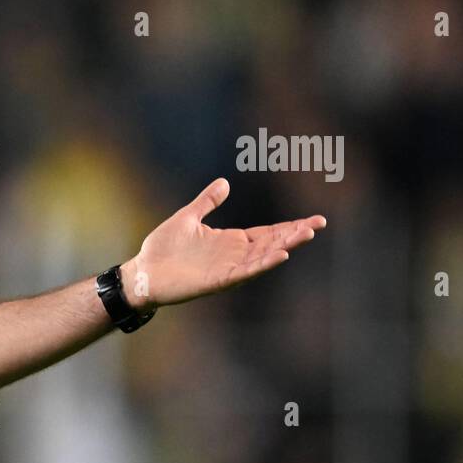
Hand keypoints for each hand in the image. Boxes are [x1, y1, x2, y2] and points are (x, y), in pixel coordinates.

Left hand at [122, 178, 326, 309]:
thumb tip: (225, 182)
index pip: (268, 232)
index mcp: (231, 241)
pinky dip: (262, 264)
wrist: (143, 271)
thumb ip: (207, 202)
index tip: (314, 219)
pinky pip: (245, 271)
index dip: (290, 226)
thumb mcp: (188, 217)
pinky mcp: (218, 280)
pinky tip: (280, 255)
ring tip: (306, 235)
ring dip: (285, 246)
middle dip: (295, 234)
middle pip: (272, 243)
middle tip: (319, 223)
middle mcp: (234, 255)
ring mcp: (228, 268)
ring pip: (263, 257)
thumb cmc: (163, 247)